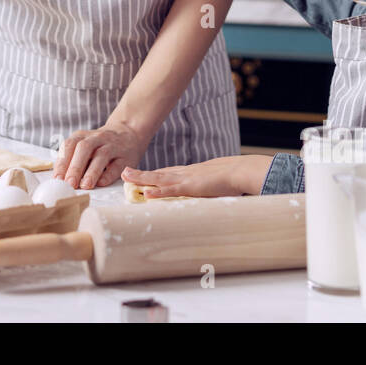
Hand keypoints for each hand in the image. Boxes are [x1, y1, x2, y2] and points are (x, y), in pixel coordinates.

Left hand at [52, 120, 150, 189]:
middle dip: (75, 167)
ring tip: (85, 186)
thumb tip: (59, 180)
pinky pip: (117, 165)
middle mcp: (97, 138)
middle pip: (84, 148)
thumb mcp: (83, 145)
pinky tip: (101, 183)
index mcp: (82, 136)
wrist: (127, 133)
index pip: (69, 146)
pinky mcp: (126, 157)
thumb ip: (72, 159)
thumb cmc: (99, 146)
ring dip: (92, 171)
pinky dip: (108, 174)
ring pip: (102, 155)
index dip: (62, 162)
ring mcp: (112, 146)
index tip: (57, 179)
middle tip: (69, 183)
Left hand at [121, 155, 248, 198]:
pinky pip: (171, 190)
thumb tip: (209, 191)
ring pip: (159, 179)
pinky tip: (146, 193)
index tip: (142, 175)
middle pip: (159, 173)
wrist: (241, 171)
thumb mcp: (217, 182)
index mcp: (191, 173)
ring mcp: (187, 179)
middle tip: (125, 172)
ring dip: (142, 178)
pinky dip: (158, 192)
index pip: (168, 173)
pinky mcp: (191, 187)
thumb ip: (209, 187)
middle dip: (141, 174)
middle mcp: (185, 174)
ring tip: (126, 177)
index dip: (154, 174)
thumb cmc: (233, 177)